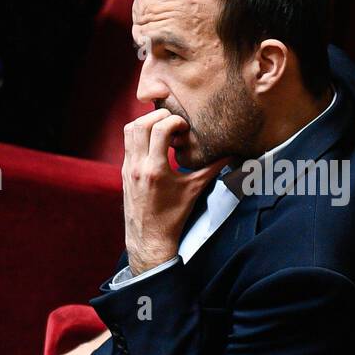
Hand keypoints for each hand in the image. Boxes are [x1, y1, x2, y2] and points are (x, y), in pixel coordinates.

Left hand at [121, 108, 227, 274]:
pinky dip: (140, 135)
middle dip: (158, 116)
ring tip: (163, 127)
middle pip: (140, 124)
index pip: (160, 129)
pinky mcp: (125, 171)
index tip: (185, 127)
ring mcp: (128, 167)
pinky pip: (128, 143)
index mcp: (155, 169)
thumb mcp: (193, 191)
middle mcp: (138, 165)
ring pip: (129, 130)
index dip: (174, 121)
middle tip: (173, 122)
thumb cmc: (172, 216)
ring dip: (146, 122)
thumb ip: (211, 170)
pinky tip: (155, 142)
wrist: (149, 237)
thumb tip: (230, 155)